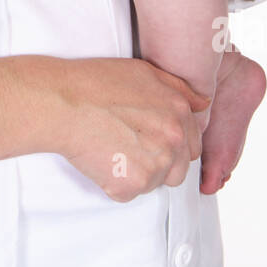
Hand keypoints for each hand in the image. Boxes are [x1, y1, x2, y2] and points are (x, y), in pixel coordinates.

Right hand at [35, 55, 208, 201]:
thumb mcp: (143, 72)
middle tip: (127, 146)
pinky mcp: (132, 184)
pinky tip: (101, 160)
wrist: (62, 103)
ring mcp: (155, 164)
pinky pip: (129, 194)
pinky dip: (115, 183)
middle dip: (156, 163)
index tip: (146, 140)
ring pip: (153, 184)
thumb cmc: (95, 83)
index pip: (190, 145)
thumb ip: (179, 89)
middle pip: (177, 170)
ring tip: (112, 150)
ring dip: (137, 174)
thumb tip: (203, 103)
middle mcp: (173, 139)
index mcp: (179, 112)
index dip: (168, 144)